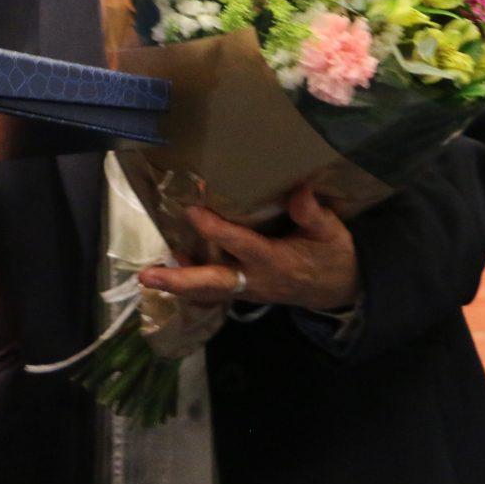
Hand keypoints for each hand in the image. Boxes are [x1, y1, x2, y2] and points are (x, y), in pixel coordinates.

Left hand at [137, 185, 360, 312]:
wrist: (338, 289)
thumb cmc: (333, 256)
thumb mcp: (331, 233)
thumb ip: (313, 214)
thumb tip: (299, 191)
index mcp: (276, 261)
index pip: (241, 245)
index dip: (216, 230)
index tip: (193, 210)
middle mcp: (255, 280)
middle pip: (212, 284)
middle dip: (179, 280)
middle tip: (146, 277)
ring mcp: (247, 290)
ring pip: (208, 292)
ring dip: (178, 285)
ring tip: (148, 276)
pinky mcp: (244, 291)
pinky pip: (213, 292)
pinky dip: (191, 284)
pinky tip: (173, 264)